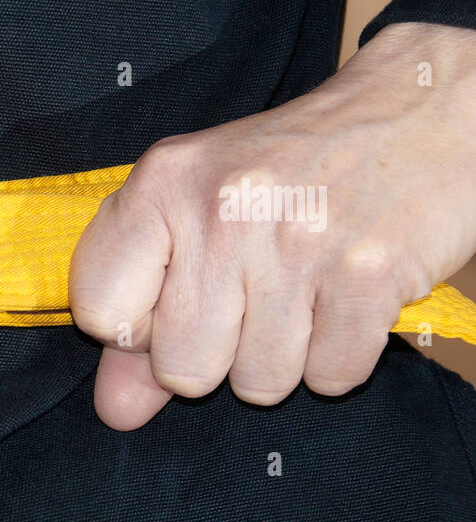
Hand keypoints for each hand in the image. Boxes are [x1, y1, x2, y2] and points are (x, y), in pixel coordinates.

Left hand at [69, 22, 475, 429]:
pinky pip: (329, 378)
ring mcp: (298, 241)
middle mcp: (222, 210)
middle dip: (218, 353)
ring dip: (284, 356)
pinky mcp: (370, 272)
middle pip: (181, 368)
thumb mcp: (197, 212)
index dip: (138, 328)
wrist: (423, 110)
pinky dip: (340, 356)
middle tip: (254, 294)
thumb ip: (144, 314)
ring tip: (303, 292)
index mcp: (163, 183)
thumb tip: (115, 411)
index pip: (99, 313)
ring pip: (257, 383)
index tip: (176, 296)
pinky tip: (344, 300)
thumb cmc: (293, 170)